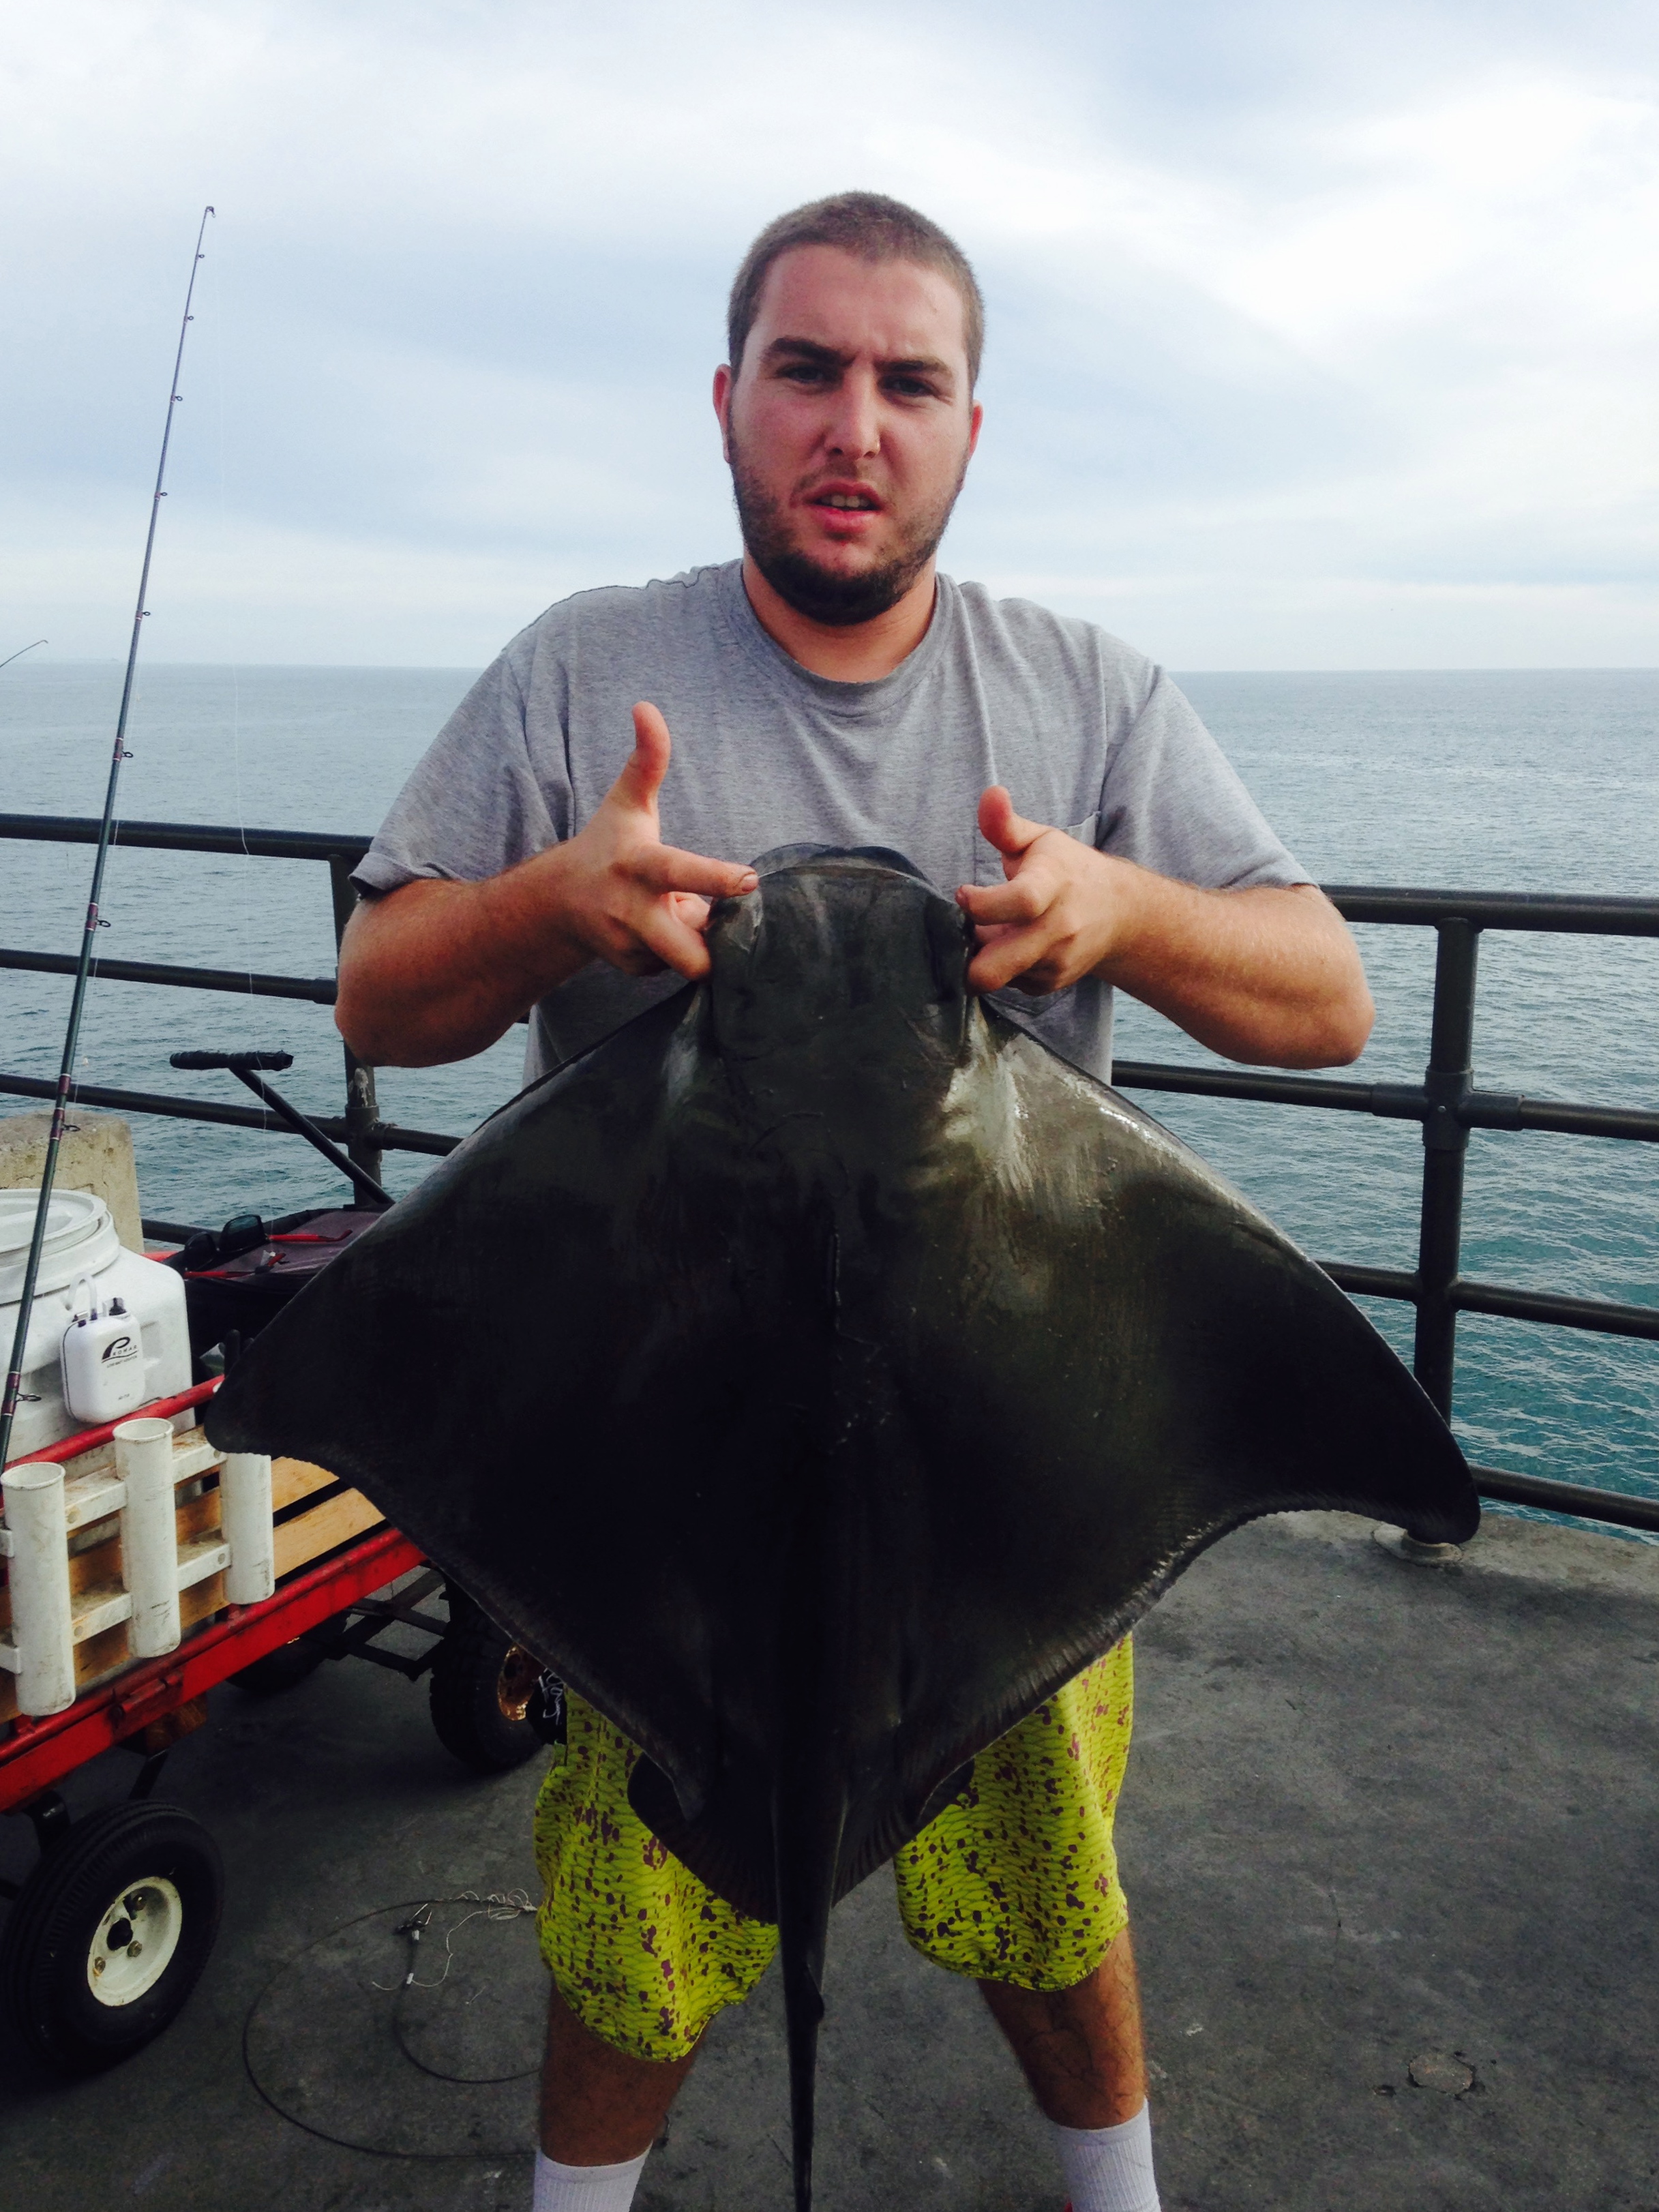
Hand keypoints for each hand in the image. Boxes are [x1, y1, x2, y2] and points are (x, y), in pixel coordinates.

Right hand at [540, 702, 757, 979]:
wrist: (558, 901)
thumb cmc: (608, 844)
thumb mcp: (628, 802)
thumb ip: (647, 759)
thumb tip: (646, 706)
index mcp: (640, 865)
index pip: (681, 872)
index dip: (717, 878)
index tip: (749, 879)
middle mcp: (632, 911)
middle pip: (689, 952)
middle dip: (712, 949)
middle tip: (704, 915)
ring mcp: (631, 946)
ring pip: (688, 955)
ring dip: (692, 938)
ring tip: (667, 912)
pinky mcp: (633, 969)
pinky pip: (675, 966)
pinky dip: (674, 950)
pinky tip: (654, 930)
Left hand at [956, 787, 1124, 994]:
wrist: (1119, 913)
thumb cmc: (1068, 870)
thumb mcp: (1039, 840)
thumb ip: (1005, 824)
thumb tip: (990, 793)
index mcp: (1053, 885)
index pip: (1020, 902)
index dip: (981, 904)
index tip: (963, 893)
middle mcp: (1059, 929)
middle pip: (996, 967)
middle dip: (969, 958)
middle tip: (972, 930)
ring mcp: (1056, 962)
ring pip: (998, 976)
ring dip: (987, 956)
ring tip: (1002, 931)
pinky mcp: (1051, 984)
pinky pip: (1009, 985)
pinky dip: (1004, 968)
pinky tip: (1016, 946)